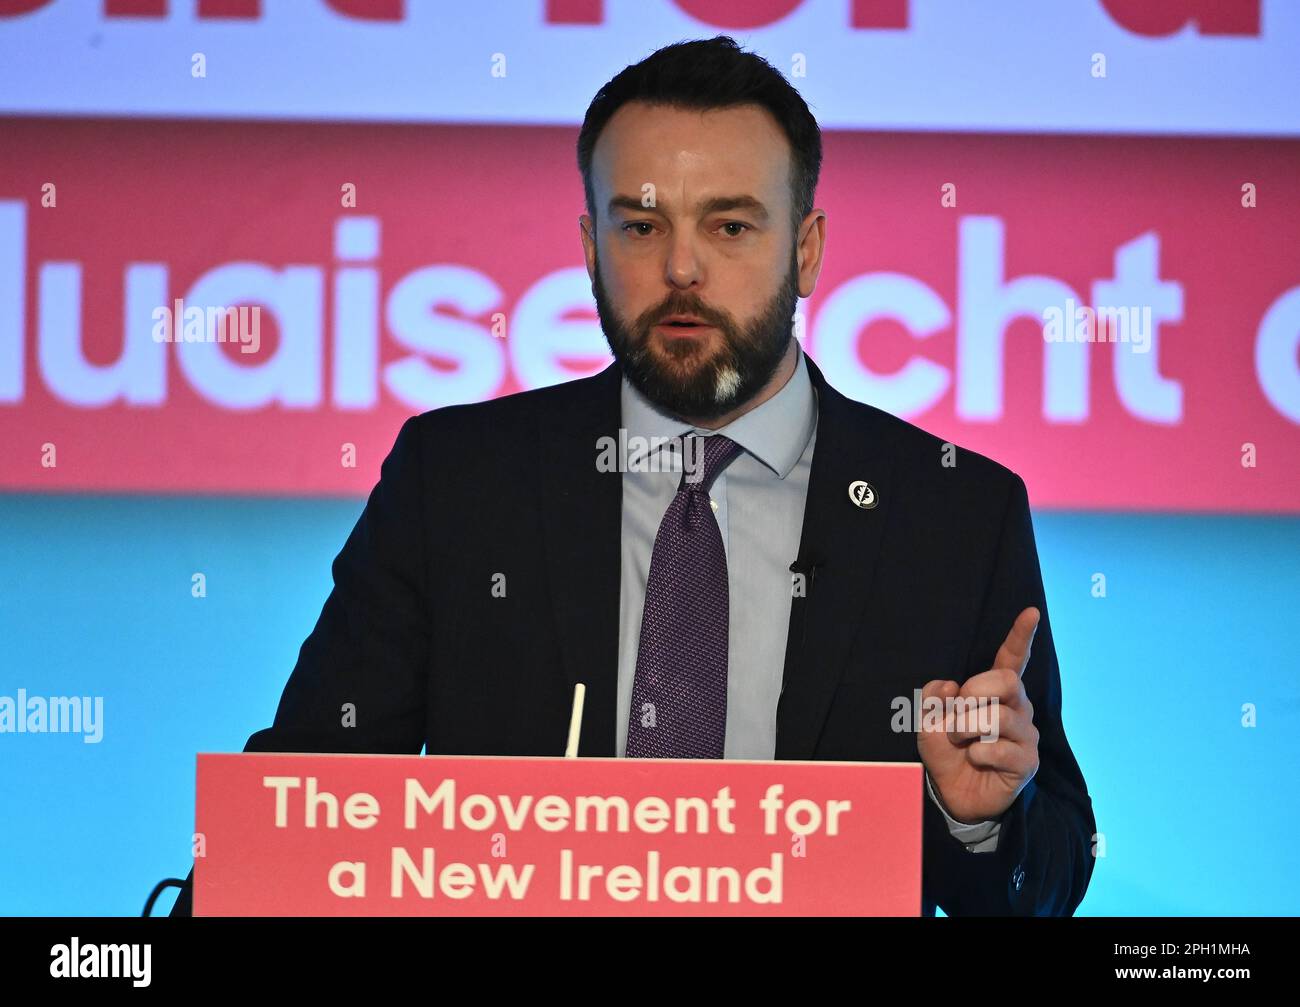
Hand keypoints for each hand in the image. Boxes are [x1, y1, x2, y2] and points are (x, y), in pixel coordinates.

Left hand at [917, 607, 1040, 823]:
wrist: (952, 792)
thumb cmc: (946, 750)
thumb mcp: (927, 719)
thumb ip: (933, 698)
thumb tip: (951, 687)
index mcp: (995, 691)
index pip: (1012, 659)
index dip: (1021, 636)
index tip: (1030, 612)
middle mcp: (1017, 708)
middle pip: (1007, 681)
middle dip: (974, 692)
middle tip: (956, 714)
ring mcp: (1025, 735)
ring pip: (998, 717)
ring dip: (965, 729)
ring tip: (958, 741)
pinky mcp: (1027, 762)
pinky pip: (998, 750)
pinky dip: (975, 754)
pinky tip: (975, 761)